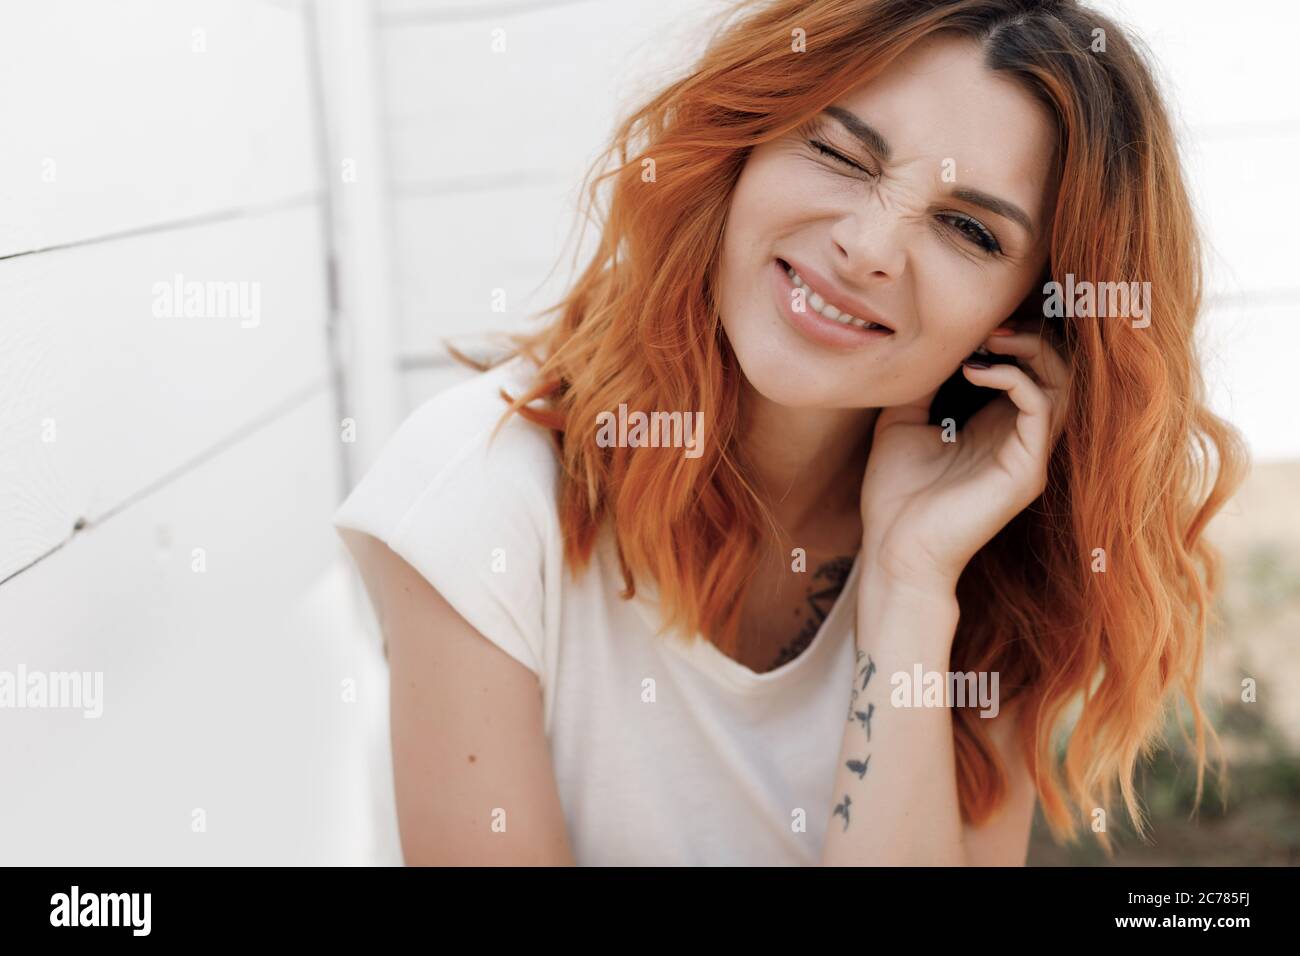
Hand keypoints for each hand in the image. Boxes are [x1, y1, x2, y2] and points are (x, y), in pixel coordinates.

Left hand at [859, 326, 1069, 592]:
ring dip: (1031, 348)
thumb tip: (930, 343)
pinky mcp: (1026, 470)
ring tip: (990, 335)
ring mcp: (1029, 455)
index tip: (978, 318)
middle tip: (990, 321)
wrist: (894, 551)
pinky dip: (1014, 377)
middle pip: (1059, 369)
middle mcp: (1022, 439)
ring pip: (1063, 383)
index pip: (1031, 368)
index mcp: (997, 427)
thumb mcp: (902, 422)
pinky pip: (1041, 407)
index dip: (1014, 335)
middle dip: (1031, 333)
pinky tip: (975, 369)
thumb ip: (923, 385)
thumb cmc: (897, 496)